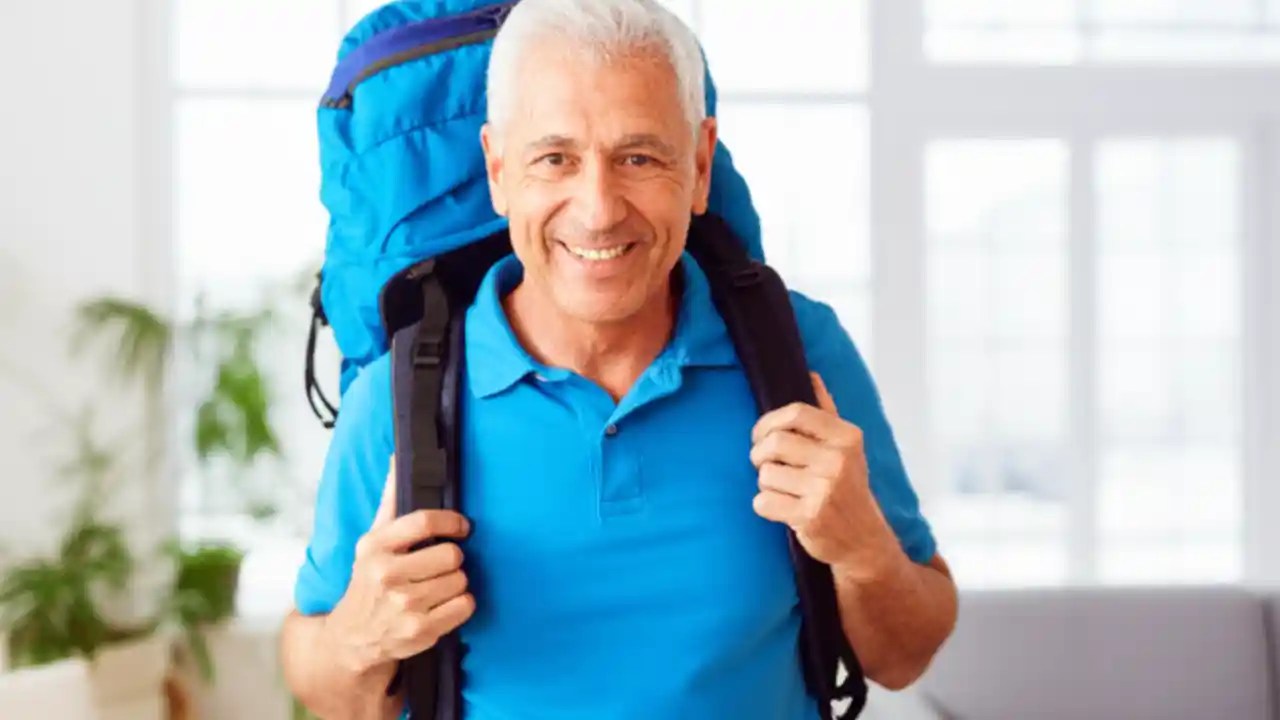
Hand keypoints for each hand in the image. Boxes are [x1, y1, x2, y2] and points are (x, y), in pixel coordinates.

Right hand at [324, 458, 475, 676]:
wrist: (352, 638)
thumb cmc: (368, 581)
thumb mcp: (371, 540)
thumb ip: (390, 500)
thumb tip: (397, 456)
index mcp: (375, 546)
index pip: (423, 521)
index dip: (451, 521)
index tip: (461, 526)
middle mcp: (387, 575)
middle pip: (451, 554)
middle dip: (452, 558)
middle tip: (440, 565)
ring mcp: (404, 605)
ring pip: (461, 580)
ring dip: (457, 582)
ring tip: (437, 586)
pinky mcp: (421, 631)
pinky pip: (465, 605)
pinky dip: (461, 604)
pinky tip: (443, 605)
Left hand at [749, 374, 901, 582]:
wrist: (863, 540)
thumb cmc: (848, 487)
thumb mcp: (847, 448)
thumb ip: (827, 412)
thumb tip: (811, 375)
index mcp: (847, 437)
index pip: (795, 413)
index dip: (768, 422)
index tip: (762, 435)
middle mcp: (837, 461)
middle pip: (773, 443)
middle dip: (760, 454)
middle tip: (765, 464)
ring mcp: (823, 490)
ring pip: (765, 474)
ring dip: (765, 483)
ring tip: (783, 489)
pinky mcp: (808, 517)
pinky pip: (763, 501)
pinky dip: (765, 506)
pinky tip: (782, 509)